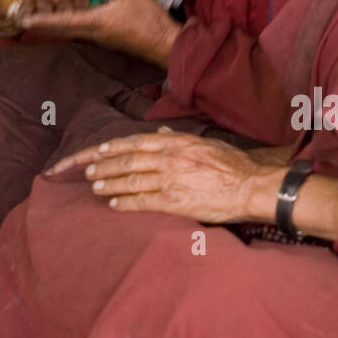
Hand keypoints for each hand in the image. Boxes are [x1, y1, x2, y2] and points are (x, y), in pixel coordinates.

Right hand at [11, 0, 110, 9]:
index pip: (85, 8)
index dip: (85, 7)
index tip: (84, 5)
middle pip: (66, 14)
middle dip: (68, 12)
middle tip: (68, 11)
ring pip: (48, 14)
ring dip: (51, 13)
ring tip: (52, 13)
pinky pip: (29, 6)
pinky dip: (32, 10)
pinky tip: (33, 14)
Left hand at [19, 0, 180, 64]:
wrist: (162, 43)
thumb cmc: (149, 20)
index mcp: (94, 21)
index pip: (61, 20)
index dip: (41, 19)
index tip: (24, 17)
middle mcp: (91, 32)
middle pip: (59, 28)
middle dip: (41, 23)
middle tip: (21, 16)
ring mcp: (97, 37)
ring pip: (68, 31)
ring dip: (52, 24)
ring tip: (36, 15)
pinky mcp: (103, 37)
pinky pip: (78, 31)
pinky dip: (66, 25)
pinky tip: (64, 17)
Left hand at [48, 128, 262, 221]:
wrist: (250, 186)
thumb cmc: (231, 164)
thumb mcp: (205, 142)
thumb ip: (178, 138)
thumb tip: (159, 132)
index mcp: (176, 142)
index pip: (135, 142)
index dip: (113, 147)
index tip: (97, 151)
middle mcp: (170, 158)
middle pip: (128, 160)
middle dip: (104, 166)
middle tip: (88, 171)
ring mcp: (171, 179)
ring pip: (131, 180)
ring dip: (109, 184)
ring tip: (96, 187)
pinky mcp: (175, 201)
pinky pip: (143, 201)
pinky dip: (125, 203)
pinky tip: (114, 205)